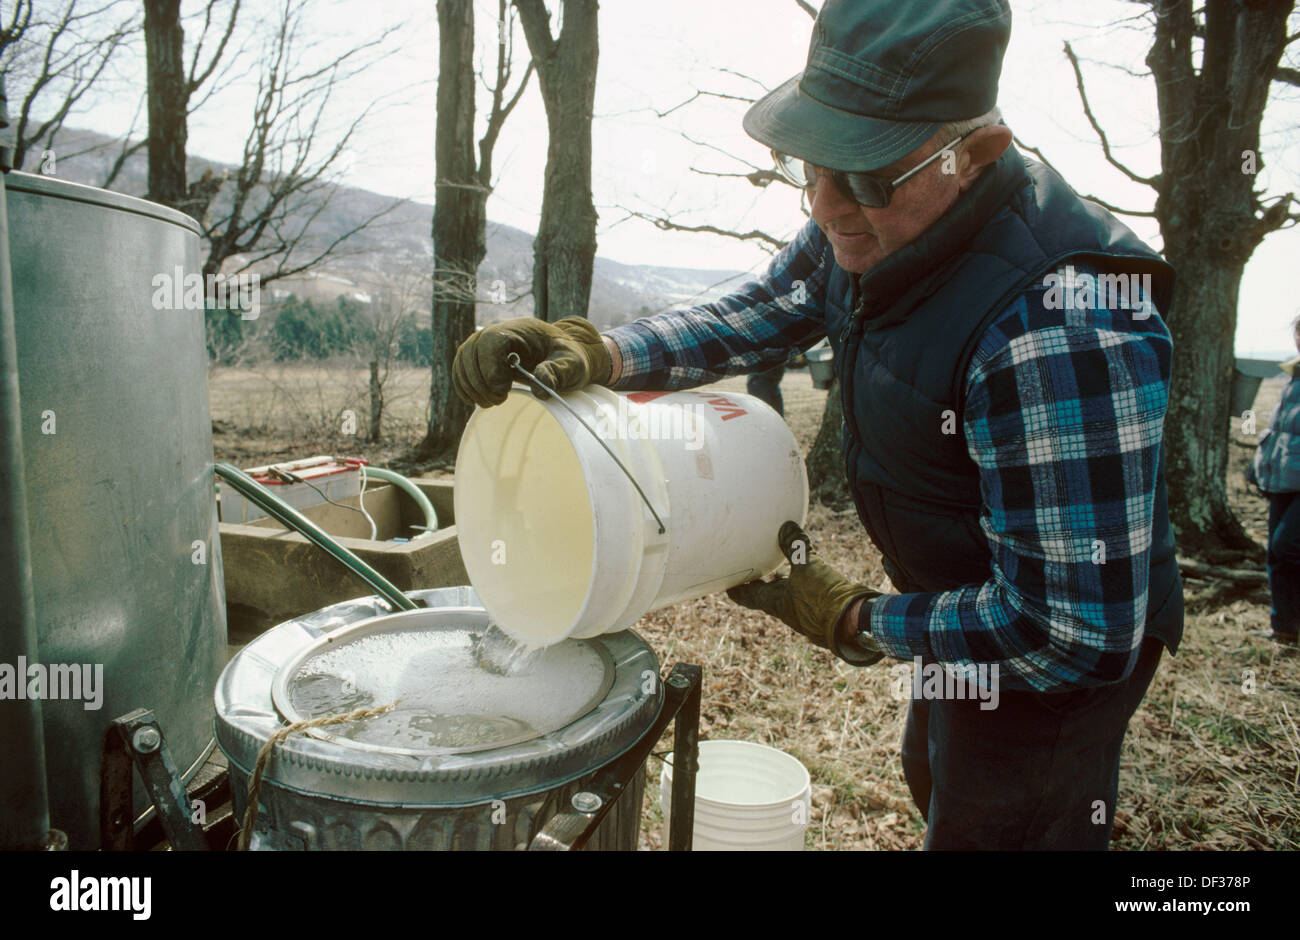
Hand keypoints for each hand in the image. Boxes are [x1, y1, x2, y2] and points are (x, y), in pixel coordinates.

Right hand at [452, 316, 611, 406]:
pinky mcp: (479, 355)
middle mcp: (498, 330)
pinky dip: (463, 385)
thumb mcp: (572, 364)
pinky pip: (461, 368)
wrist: (561, 354)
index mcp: (520, 329)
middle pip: (472, 351)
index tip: (504, 391)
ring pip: (463, 360)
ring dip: (471, 386)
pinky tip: (475, 399)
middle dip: (481, 382)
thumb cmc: (568, 358)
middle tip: (499, 401)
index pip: (491, 341)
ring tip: (492, 402)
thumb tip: (541, 387)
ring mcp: (485, 342)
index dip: (491, 367)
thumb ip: (559, 372)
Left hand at [727, 521, 883, 665]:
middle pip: (767, 598)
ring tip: (784, 571)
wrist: (854, 622)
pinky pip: (807, 601)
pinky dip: (804, 590)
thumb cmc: (824, 598)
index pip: (748, 596)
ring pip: (788, 599)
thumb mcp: (808, 566)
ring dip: (784, 586)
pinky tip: (814, 580)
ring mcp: (805, 617)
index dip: (737, 590)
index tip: (727, 585)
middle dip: (761, 584)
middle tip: (755, 572)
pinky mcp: (823, 616)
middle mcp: (788, 612)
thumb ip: (796, 546)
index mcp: (776, 603)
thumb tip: (786, 526)